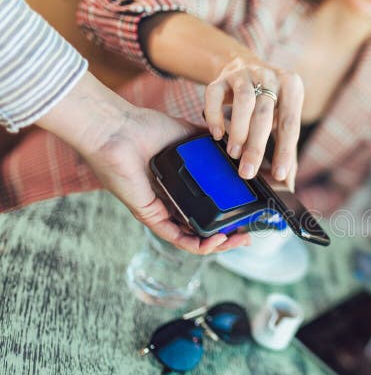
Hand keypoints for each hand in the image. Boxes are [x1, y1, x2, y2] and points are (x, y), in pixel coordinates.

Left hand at [37, 73, 249, 254]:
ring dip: (218, 245)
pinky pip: (178, 239)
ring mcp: (160, 212)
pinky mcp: (150, 217)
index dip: (228, 218)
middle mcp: (170, 203)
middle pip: (203, 230)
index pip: (207, 211)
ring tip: (238, 240)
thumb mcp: (188, 135)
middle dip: (229, 237)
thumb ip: (212, 142)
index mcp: (180, 187)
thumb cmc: (145, 128)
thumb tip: (236, 140)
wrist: (118, 129)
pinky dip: (201, 244)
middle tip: (248, 235)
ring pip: (193, 240)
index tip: (248, 216)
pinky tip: (218, 239)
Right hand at [204, 57, 302, 187]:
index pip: (290, 124)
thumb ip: (286, 146)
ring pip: (243, 101)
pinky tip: (217, 134)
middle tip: (248, 172)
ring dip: (239, 131)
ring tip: (234, 154)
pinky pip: (215, 94)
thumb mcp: (283, 116)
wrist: (244, 65)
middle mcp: (269, 76)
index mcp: (292, 86)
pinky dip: (215, 115)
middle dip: (256, 147)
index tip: (279, 175)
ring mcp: (245, 74)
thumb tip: (287, 183)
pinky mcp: (222, 77)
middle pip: (265, 114)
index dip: (284, 151)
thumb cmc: (270, 99)